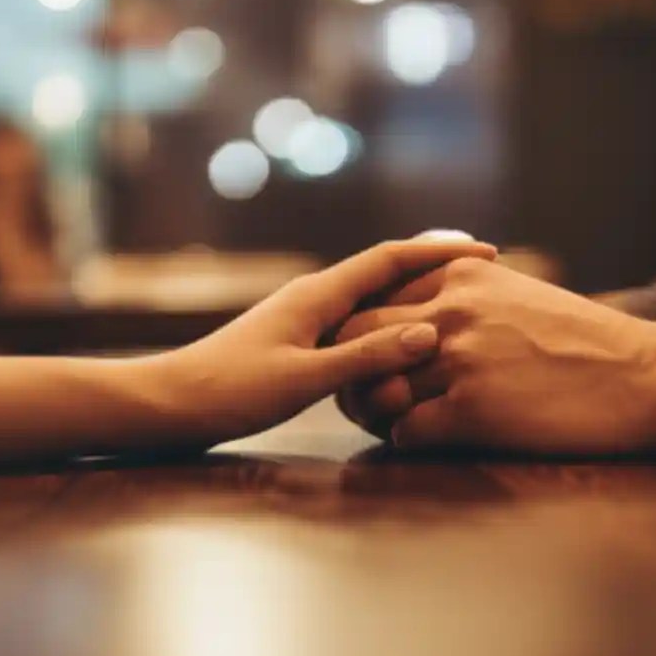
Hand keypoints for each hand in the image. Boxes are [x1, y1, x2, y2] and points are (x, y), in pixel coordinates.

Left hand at [153, 239, 497, 443]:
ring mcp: (302, 319)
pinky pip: (354, 325)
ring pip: (370, 300)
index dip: (441, 251)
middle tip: (483, 276)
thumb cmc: (230, 390)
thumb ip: (365, 357)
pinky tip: (398, 347)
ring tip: (454, 306)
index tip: (486, 250)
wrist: (169, 404)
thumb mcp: (304, 378)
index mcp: (317, 294)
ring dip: (411, 297)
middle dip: (433, 268)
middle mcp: (312, 297)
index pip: (391, 259)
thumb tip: (429, 332)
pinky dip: (386, 327)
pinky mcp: (294, 343)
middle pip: (385, 271)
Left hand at [336, 258, 655, 452]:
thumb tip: (403, 314)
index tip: (363, 353)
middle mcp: (451, 312)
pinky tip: (431, 439)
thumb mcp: (515, 294)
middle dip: (348, 368)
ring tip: (391, 419)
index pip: (370, 296)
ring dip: (375, 411)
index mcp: (458, 277)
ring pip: (375, 389)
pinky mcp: (471, 412)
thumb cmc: (583, 340)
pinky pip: (405, 432)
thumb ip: (458, 296)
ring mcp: (459, 362)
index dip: (356, 330)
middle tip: (360, 393)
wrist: (645, 377)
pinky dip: (407, 440)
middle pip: (355, 337)